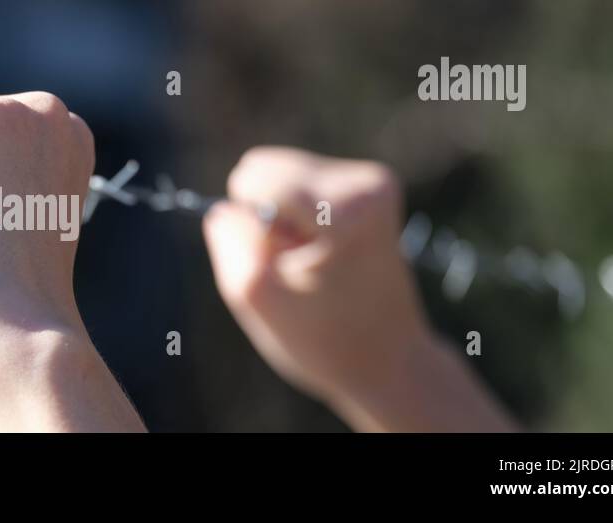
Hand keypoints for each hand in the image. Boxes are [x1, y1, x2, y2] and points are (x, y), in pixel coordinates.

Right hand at [202, 146, 512, 431]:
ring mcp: (374, 182)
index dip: (248, 224)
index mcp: (343, 210)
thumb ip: (230, 243)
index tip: (279, 261)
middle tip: (294, 263)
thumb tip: (224, 207)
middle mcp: (366, 183)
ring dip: (279, 219)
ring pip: (280, 171)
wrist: (388, 358)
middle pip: (265, 166)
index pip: (254, 179)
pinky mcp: (372, 187)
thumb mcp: (257, 298)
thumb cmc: (322, 337)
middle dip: (263, 216)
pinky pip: (301, 181)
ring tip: (309, 261)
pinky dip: (298, 218)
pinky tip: (322, 253)